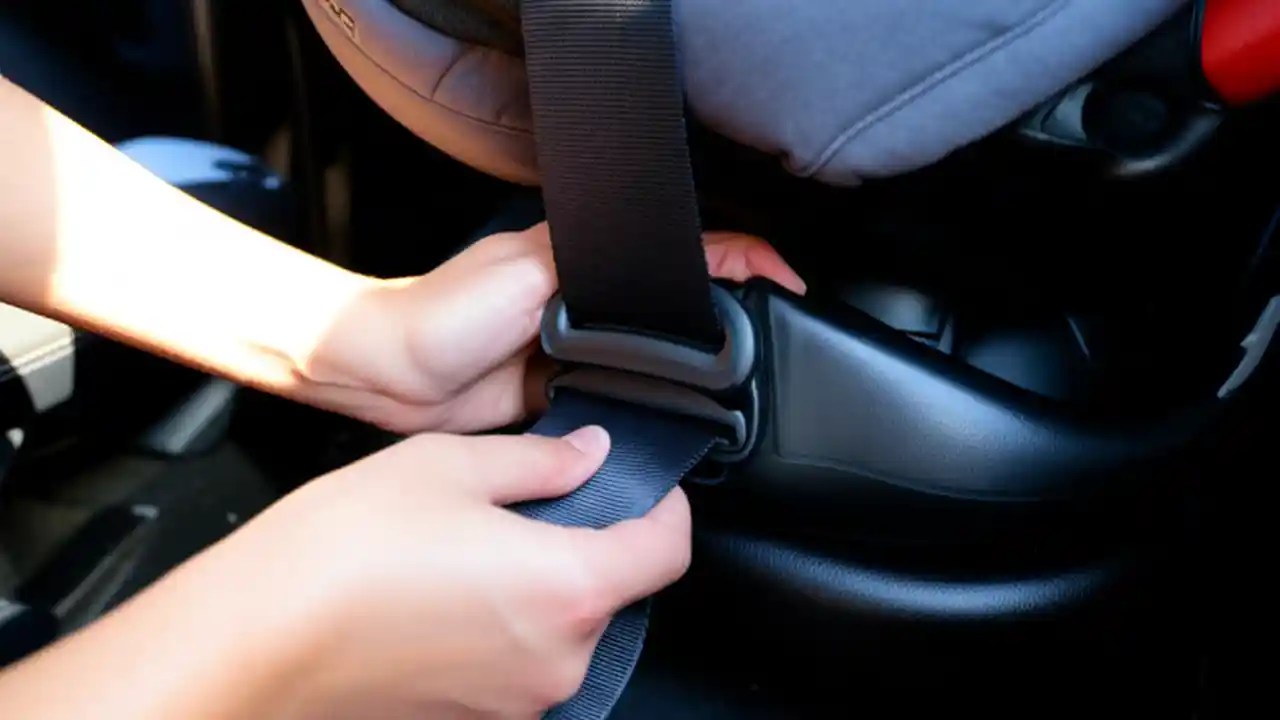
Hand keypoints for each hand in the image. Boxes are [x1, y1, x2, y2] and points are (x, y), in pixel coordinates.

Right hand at [198, 426, 684, 717]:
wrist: (256, 638)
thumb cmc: (342, 550)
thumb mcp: (449, 466)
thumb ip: (540, 462)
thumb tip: (589, 455)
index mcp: (567, 586)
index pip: (666, 551)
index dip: (666, 511)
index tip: (651, 491)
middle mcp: (555, 658)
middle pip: (611, 593)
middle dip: (588, 547)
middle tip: (532, 509)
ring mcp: (515, 702)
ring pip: (560, 632)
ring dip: (539, 591)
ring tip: (469, 552)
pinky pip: (515, 667)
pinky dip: (501, 631)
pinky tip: (444, 598)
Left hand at [301, 223, 804, 432]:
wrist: (390, 375)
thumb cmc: (440, 314)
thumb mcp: (526, 270)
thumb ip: (590, 268)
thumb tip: (653, 264)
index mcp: (585, 256)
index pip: (681, 249)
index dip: (741, 261)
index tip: (785, 281)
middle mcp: (589, 301)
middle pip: (677, 304)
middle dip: (727, 316)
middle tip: (772, 332)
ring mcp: (579, 348)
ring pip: (657, 354)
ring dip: (692, 365)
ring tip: (735, 378)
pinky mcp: (565, 393)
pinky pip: (623, 396)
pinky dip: (650, 403)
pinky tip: (670, 415)